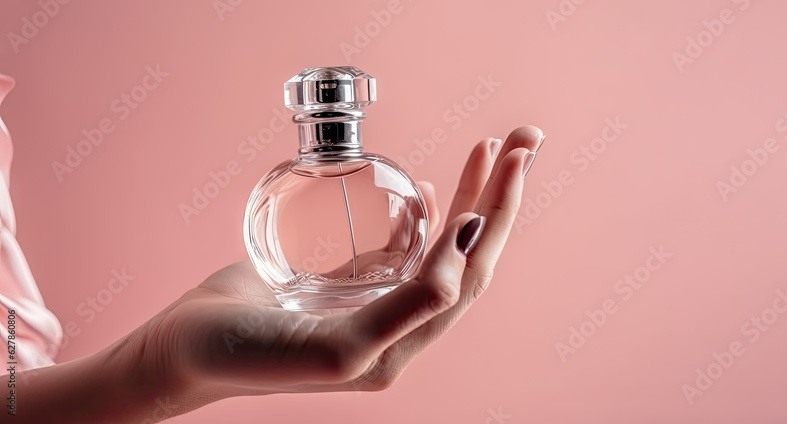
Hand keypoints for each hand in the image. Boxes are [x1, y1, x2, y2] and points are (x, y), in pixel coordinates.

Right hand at [122, 126, 543, 417]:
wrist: (180, 354)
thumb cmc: (244, 357)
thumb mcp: (336, 346)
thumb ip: (407, 307)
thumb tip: (468, 252)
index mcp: (403, 346)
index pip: (468, 273)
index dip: (494, 215)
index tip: (510, 160)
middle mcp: (398, 327)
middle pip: (465, 255)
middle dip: (497, 197)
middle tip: (524, 142)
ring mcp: (375, 306)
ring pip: (439, 247)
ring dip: (470, 198)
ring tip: (491, 150)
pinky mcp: (347, 289)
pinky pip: (399, 250)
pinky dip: (425, 217)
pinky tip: (437, 189)